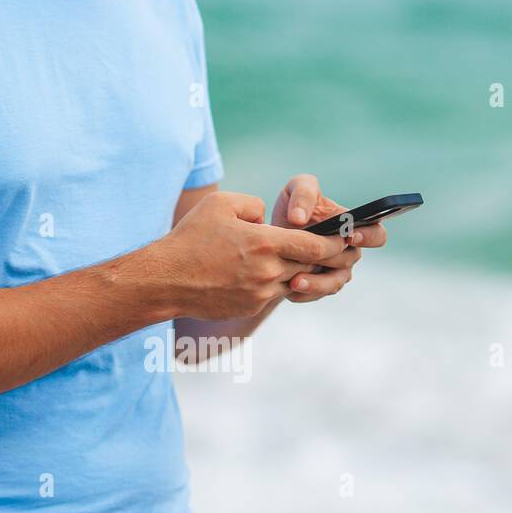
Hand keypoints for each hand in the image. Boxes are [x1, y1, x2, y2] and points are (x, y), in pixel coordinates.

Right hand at [147, 191, 348, 319]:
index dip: (336, 242)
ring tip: (293, 256)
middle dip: (323, 257)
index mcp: (264, 243)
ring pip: (293, 281)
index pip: (316, 246)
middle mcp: (267, 272)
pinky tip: (261, 272)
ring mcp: (259, 294)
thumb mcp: (221, 204)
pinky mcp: (249, 308)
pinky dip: (274, 282)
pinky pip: (272, 294)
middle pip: (310, 266)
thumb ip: (254, 205)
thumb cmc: (190, 238)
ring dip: (298, 270)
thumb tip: (268, 217)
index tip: (346, 236)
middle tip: (333, 247)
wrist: (165, 280)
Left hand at [271, 173, 387, 302]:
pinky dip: (303, 293)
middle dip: (332, 259)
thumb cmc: (294, 207)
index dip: (368, 236)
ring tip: (295, 281)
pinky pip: (316, 294)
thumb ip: (303, 193)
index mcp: (353, 226)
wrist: (272, 235)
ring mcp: (335, 271)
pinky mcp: (318, 286)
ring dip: (316, 283)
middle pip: (350, 260)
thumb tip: (299, 218)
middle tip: (315, 259)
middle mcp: (349, 251)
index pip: (376, 234)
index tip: (349, 234)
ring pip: (334, 283)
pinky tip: (288, 289)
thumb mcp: (297, 188)